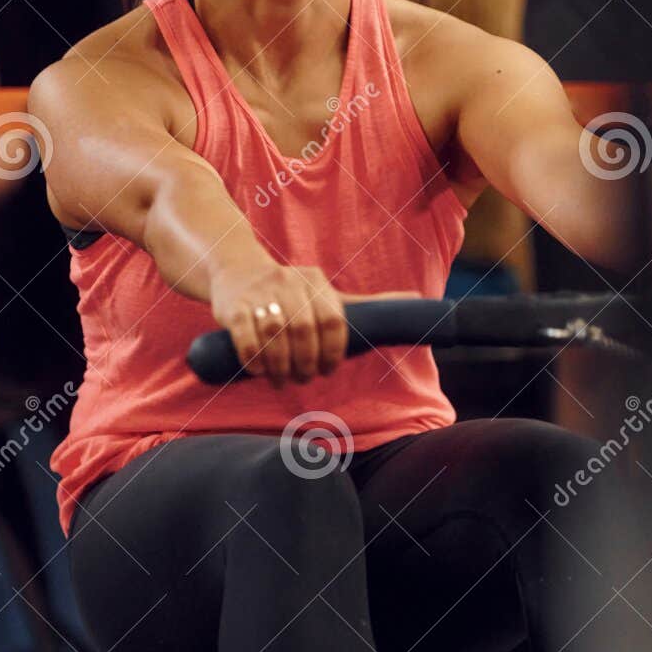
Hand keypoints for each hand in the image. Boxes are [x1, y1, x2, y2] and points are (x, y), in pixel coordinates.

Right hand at [209, 257, 418, 387]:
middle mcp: (289, 282)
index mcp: (316, 280)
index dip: (333, 352)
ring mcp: (260, 293)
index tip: (327, 370)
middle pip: (305, 331)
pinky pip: (246, 338)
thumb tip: (418, 299)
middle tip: (302, 379)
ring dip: (280, 367)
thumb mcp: (330, 294)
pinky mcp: (233, 306)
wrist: (237, 271)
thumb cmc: (292, 292)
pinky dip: (255, 360)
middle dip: (306, 364)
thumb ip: (369, 303)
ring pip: (275, 337)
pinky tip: (259, 371)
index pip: (334, 321)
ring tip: (282, 380)